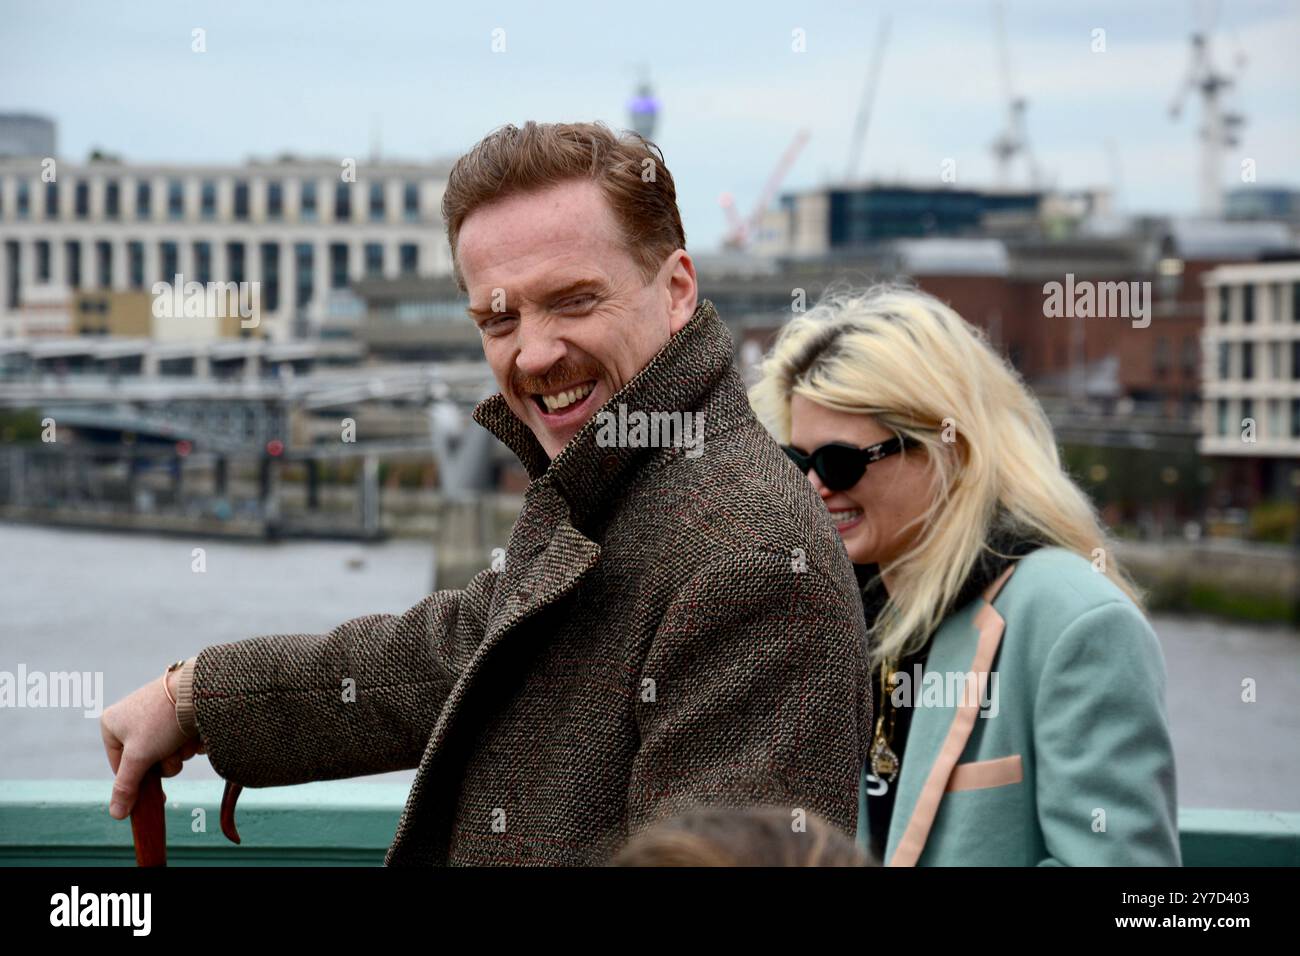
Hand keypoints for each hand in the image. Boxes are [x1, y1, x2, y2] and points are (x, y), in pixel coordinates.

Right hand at [100, 668, 206, 819]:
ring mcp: (156, 716)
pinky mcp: (178, 715)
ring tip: (183, 739)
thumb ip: (126, 786)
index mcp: (112, 724)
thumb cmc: (161, 721)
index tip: (154, 796)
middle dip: (163, 763)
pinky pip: (181, 742)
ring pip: (167, 754)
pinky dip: (189, 743)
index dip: (138, 782)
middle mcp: (132, 718)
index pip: (120, 767)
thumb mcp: (139, 757)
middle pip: (147, 762)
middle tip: (169, 752)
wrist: (198, 691)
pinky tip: (194, 732)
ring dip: (179, 754)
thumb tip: (116, 814)